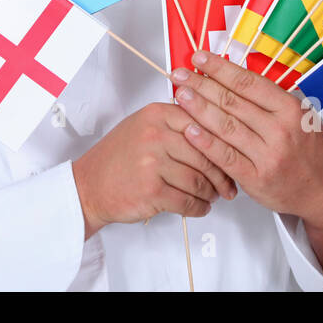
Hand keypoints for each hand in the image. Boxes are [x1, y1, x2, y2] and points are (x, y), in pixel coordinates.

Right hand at [72, 102, 238, 238]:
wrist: (89, 185)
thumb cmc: (118, 157)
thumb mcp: (143, 126)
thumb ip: (176, 123)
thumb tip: (217, 131)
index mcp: (157, 114)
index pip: (204, 124)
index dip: (223, 143)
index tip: (232, 155)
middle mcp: (155, 135)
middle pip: (205, 154)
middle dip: (222, 173)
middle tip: (229, 184)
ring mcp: (153, 163)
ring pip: (199, 180)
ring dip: (211, 193)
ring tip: (214, 196)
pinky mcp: (152, 191)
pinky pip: (188, 201)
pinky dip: (199, 207)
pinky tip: (200, 207)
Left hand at [171, 50, 322, 231]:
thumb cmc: (308, 150)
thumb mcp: (301, 115)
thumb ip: (270, 98)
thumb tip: (233, 74)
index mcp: (290, 109)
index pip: (248, 82)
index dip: (219, 68)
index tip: (199, 58)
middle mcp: (280, 130)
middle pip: (232, 101)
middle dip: (201, 84)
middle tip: (180, 74)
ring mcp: (268, 155)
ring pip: (226, 126)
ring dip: (199, 108)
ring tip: (180, 95)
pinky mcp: (257, 178)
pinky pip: (225, 157)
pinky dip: (205, 142)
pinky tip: (188, 130)